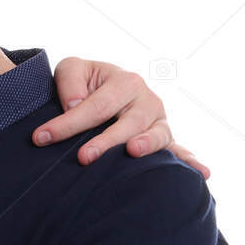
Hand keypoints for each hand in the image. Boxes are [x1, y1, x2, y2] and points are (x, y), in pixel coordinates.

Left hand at [32, 57, 210, 178]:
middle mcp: (146, 100)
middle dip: (106, 140)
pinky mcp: (162, 139)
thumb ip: (70, 81)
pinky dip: (191, 161)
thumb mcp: (72, 70)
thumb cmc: (83, 83)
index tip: (41, 137)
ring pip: (156, 136)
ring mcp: (157, 121)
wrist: (100, 90)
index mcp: (124, 81)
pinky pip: (179, 151)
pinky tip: (203, 174)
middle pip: (128, 122)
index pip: (95, 105)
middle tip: (84, 157)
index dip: (68, 122)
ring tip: (133, 152)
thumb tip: (76, 105)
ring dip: (147, 146)